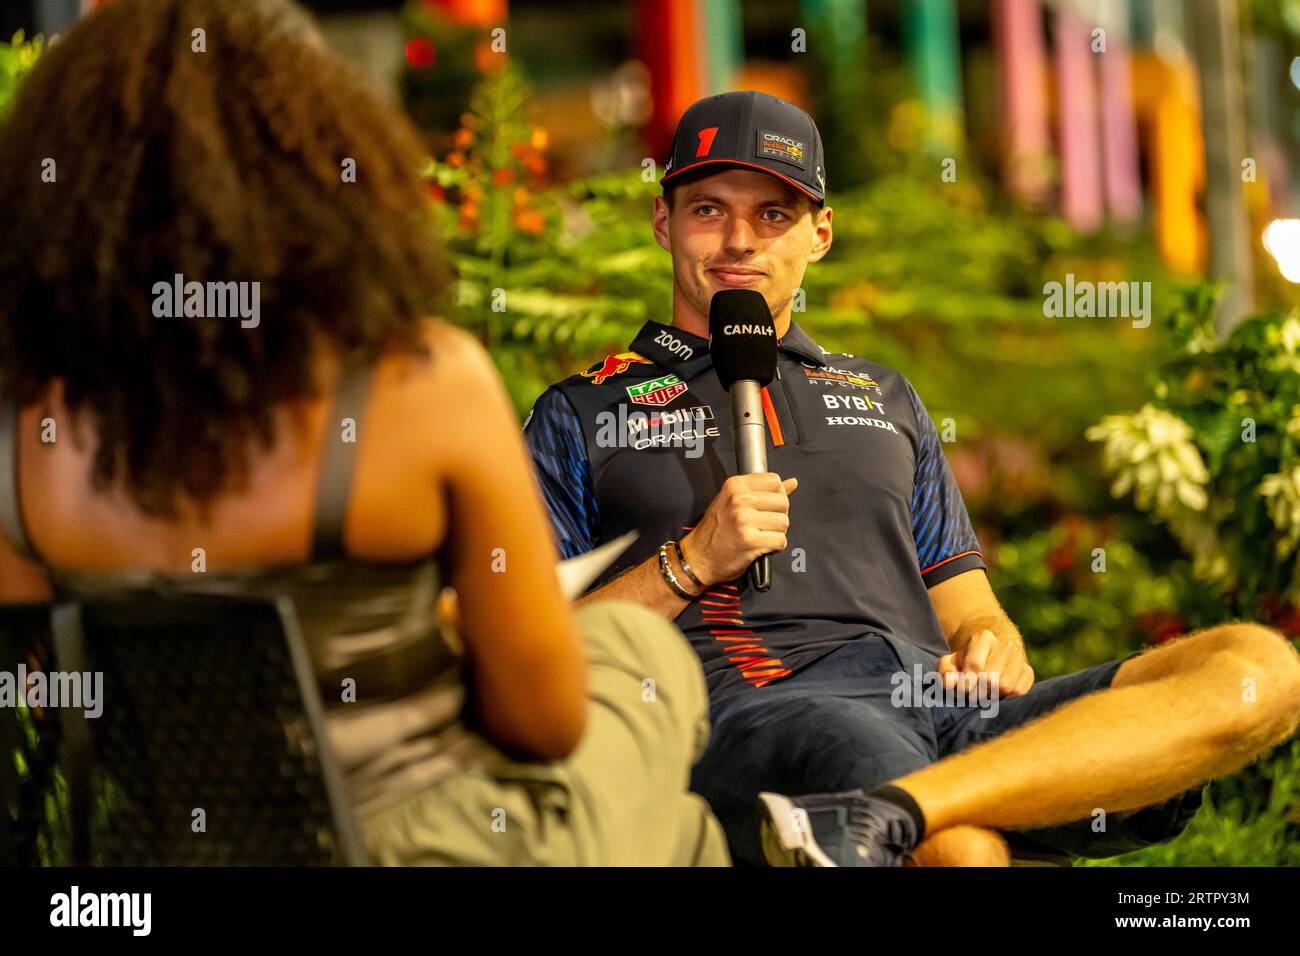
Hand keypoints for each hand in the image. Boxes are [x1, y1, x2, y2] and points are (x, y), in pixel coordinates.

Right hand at [681, 473, 797, 585]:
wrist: (698, 558)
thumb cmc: (716, 531)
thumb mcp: (732, 502)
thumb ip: (762, 491)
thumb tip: (792, 482)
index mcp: (735, 486)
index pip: (774, 481)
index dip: (775, 495)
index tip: (765, 507)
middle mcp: (739, 500)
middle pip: (783, 502)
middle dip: (777, 516)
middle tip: (761, 525)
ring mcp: (744, 520)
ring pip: (784, 522)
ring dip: (776, 532)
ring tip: (759, 536)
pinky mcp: (750, 541)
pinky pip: (781, 540)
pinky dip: (775, 547)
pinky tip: (760, 547)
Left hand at [937, 628, 1034, 698]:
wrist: (992, 650)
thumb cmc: (966, 659)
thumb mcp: (951, 661)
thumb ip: (946, 672)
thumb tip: (951, 684)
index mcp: (983, 638)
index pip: (975, 665)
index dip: (966, 683)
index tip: (962, 689)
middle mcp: (1004, 645)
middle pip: (990, 678)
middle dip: (977, 692)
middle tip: (972, 694)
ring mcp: (1019, 657)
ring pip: (1006, 686)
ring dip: (992, 695)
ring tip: (984, 692)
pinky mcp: (1028, 671)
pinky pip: (1019, 690)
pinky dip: (1007, 696)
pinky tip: (998, 692)